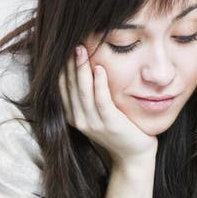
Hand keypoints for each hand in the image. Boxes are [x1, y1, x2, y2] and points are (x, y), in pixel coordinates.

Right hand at [58, 46, 156, 167]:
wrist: (134, 155)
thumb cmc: (120, 130)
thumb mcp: (100, 113)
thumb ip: (91, 96)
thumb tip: (88, 67)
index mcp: (74, 116)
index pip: (62, 87)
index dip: (63, 67)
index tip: (65, 48)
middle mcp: (80, 120)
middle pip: (70, 87)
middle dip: (70, 63)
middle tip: (73, 42)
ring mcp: (93, 124)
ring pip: (83, 91)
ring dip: (82, 69)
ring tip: (82, 49)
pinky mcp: (110, 124)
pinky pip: (101, 100)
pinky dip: (99, 84)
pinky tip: (100, 68)